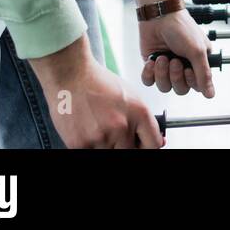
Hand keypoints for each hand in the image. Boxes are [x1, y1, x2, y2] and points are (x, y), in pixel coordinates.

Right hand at [31, 37, 162, 148]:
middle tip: (117, 132)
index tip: (144, 144)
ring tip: (99, 127)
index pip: (153, 144)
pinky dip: (91, 145)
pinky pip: (91, 153)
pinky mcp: (80, 145)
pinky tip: (89, 130)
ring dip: (107, 145)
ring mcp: (100, 138)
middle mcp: (121, 127)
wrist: (71, 76)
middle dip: (126, 144)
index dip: (149, 145)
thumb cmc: (100, 83)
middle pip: (131, 152)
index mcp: (138, 113)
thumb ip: (144, 120)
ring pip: (110, 154)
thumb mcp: (131, 96)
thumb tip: (157, 140)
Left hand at [139, 10, 216, 97]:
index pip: (196, 86)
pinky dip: (150, 73)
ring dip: (162, 73)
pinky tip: (152, 61)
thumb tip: (211, 94)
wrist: (159, 16)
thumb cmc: (181, 28)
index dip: (190, 81)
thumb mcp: (197, 51)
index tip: (187, 68)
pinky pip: (149, 81)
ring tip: (162, 57)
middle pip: (180, 88)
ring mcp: (167, 67)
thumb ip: (204, 74)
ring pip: (164, 86)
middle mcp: (183, 66)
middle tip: (174, 61)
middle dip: (175, 76)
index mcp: (198, 63)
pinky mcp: (152, 66)